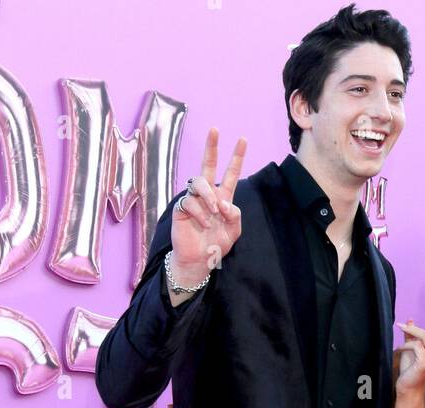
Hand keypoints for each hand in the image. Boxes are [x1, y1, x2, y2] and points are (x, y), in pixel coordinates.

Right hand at [171, 129, 245, 279]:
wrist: (200, 261)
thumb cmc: (216, 245)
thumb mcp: (233, 231)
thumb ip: (234, 215)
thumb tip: (224, 202)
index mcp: (222, 198)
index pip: (229, 173)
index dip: (236, 157)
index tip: (243, 139)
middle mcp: (207, 195)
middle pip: (208, 165)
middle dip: (212, 147)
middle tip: (215, 129)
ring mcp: (193, 200)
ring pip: (199, 182)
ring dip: (209, 196)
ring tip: (215, 212)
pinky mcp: (182, 208)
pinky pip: (190, 201)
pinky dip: (200, 212)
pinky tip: (204, 224)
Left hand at [393, 298, 424, 394]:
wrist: (407, 389)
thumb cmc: (410, 370)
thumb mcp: (410, 349)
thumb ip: (411, 335)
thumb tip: (410, 320)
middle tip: (422, 316)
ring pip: (424, 337)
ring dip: (409, 337)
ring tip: (400, 346)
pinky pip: (416, 346)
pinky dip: (405, 346)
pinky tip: (399, 351)